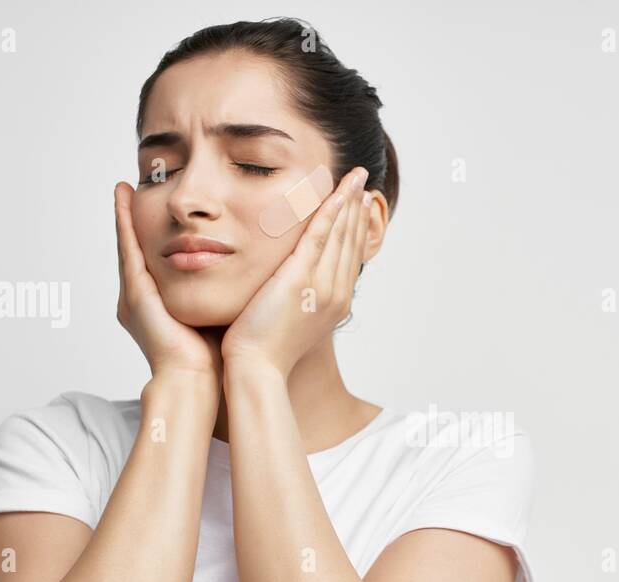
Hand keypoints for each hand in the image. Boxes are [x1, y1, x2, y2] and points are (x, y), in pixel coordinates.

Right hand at [114, 182, 222, 381]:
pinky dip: (124, 224)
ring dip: (125, 216)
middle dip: (134, 221)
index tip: (159, 207)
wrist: (200, 383)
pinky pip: (129, 251)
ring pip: (129, 247)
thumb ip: (223, 291)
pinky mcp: (136, 296)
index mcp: (159, 306)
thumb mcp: (218, 312)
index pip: (156, 261)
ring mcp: (134, 298)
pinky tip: (123, 198)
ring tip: (122, 187)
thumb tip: (250, 270)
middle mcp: (140, 300)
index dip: (156, 234)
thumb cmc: (215, 357)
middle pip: (138, 251)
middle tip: (130, 188)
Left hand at [220, 167, 372, 378]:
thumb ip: (298, 297)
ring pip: (340, 234)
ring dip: (348, 201)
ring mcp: (322, 285)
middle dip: (357, 208)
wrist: (256, 367)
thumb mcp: (290, 319)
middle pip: (351, 241)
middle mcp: (337, 293)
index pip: (349, 256)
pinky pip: (321, 236)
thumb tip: (293, 283)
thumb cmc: (263, 349)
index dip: (356, 227)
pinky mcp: (301, 278)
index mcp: (336, 303)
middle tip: (362, 180)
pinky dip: (330, 211)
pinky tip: (337, 192)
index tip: (358, 203)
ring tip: (355, 177)